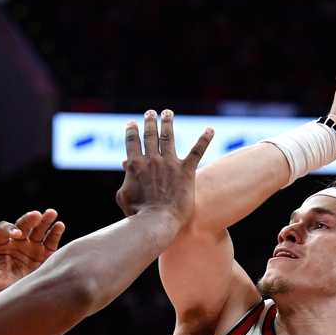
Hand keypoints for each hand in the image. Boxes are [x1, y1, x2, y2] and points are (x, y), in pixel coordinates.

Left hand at [0, 209, 65, 295]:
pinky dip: (55, 232)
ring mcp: (32, 247)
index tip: (18, 235)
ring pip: (38, 229)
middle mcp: (17, 244)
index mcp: (1, 247)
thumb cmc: (1, 294)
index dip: (10, 229)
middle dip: (29, 220)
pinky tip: (60, 225)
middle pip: (22, 225)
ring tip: (52, 213)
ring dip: (45, 220)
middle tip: (36, 215)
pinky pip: (51, 240)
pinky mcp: (46, 254)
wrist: (21, 305)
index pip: (4, 231)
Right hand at [116, 109, 213, 225]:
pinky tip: (210, 129)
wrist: (158, 221)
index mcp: (135, 165)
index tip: (132, 123)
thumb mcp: (124, 196)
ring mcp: (170, 163)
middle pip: (150, 135)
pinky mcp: (186, 170)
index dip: (131, 131)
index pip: (132, 142)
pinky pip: (197, 150)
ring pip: (168, 137)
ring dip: (168, 122)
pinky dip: (204, 139)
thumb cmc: (138, 214)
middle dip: (150, 122)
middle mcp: (152, 160)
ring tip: (168, 113)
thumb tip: (125, 166)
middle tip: (151, 113)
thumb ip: (125, 179)